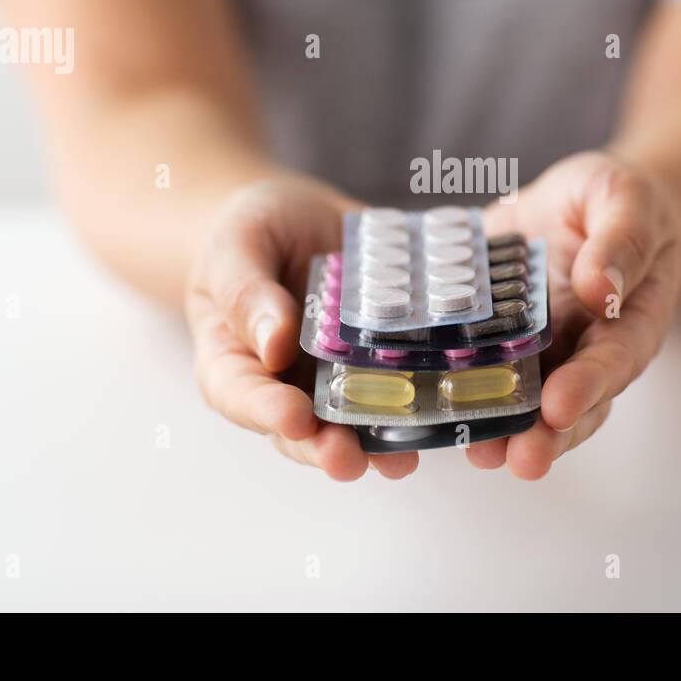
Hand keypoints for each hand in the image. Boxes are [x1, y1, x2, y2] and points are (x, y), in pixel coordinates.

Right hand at [184, 176, 420, 479]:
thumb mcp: (236, 247)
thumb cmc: (248, 235)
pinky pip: (404, 383)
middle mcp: (289, 384)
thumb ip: (245, 292)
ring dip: (378, 444)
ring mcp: (340, 379)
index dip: (268, 413)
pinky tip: (445, 407)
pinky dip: (425, 398)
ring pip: (356, 423)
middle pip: (301, 430)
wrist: (296, 220)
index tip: (294, 419)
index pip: (242, 396)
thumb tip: (273, 342)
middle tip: (349, 461)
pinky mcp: (385, 361)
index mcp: (236, 362)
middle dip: (326, 449)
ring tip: (401, 457)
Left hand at [471, 151, 680, 478]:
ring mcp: (535, 355)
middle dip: (548, 434)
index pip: (614, 360)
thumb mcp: (623, 197)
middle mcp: (582, 351)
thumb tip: (602, 287)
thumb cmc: (612, 201)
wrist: (577, 206)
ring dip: (504, 432)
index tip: (559, 407)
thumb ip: (622, 238)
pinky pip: (474, 373)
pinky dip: (456, 394)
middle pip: (572, 404)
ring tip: (479, 452)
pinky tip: (431, 413)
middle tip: (524, 459)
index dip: (589, 385)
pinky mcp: (491, 343)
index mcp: (628, 321)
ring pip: (524, 405)